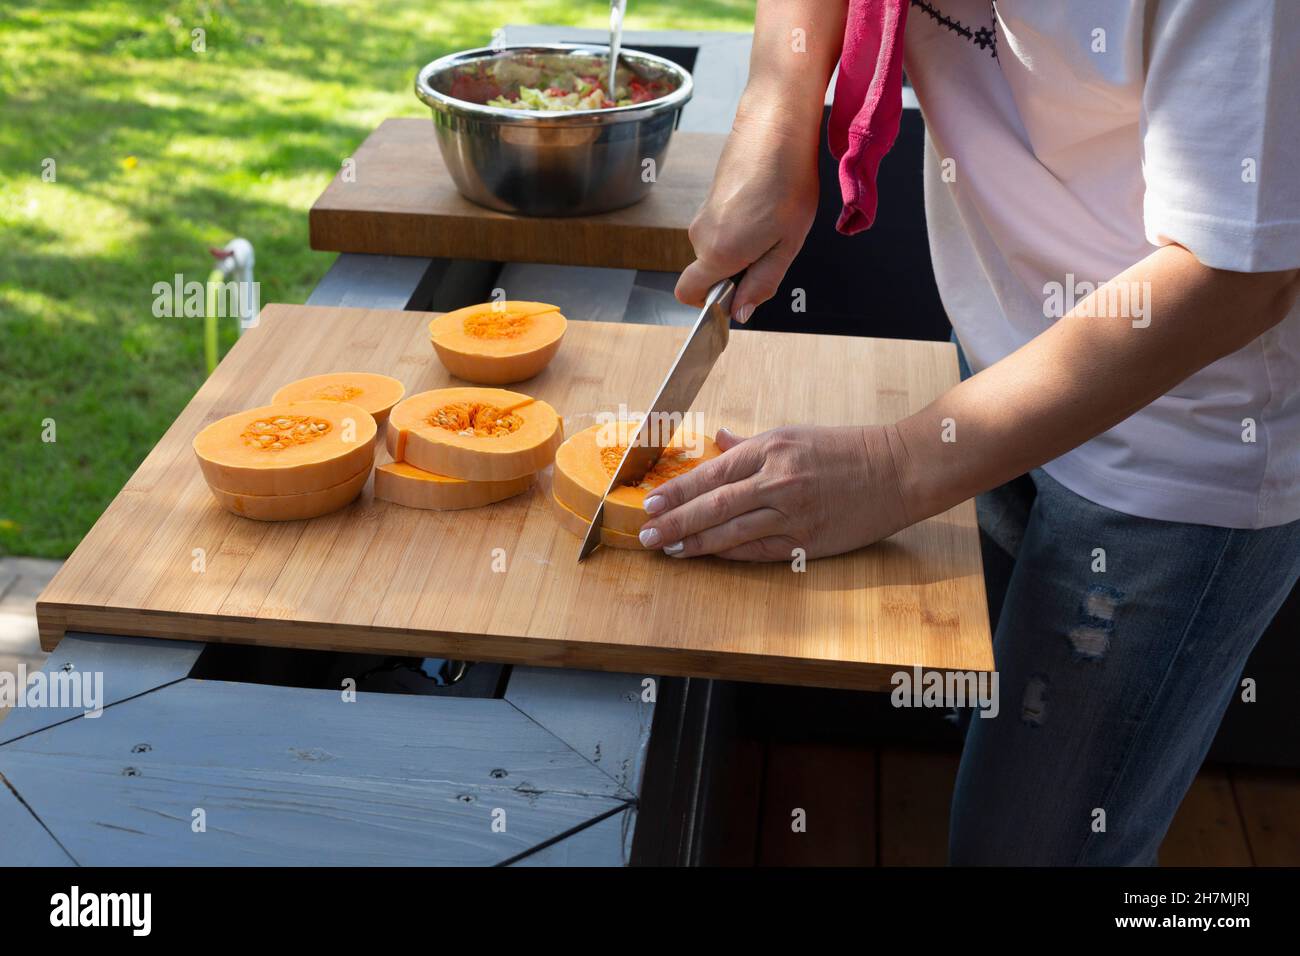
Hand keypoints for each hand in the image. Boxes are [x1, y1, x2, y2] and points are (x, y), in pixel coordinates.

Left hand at [636, 425, 914, 561]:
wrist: (898, 471)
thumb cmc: (847, 449)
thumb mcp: (795, 434)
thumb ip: (752, 445)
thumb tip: (719, 441)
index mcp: (771, 450)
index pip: (711, 473)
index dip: (677, 491)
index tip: (651, 502)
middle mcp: (777, 482)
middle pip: (712, 506)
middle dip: (674, 522)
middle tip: (646, 533)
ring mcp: (792, 514)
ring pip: (730, 533)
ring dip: (694, 543)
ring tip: (669, 549)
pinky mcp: (807, 541)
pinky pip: (757, 551)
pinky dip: (728, 554)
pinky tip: (707, 555)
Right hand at [675, 99, 821, 322]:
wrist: (776, 130)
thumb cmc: (787, 184)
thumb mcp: (787, 246)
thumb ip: (761, 284)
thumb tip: (741, 313)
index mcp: (718, 253)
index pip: (688, 293)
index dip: (711, 303)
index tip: (738, 294)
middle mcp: (701, 236)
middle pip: (709, 273)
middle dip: (737, 271)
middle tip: (773, 247)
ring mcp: (702, 216)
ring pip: (717, 250)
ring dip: (742, 247)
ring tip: (773, 222)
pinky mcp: (709, 200)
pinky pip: (721, 229)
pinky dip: (740, 228)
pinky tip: (765, 207)